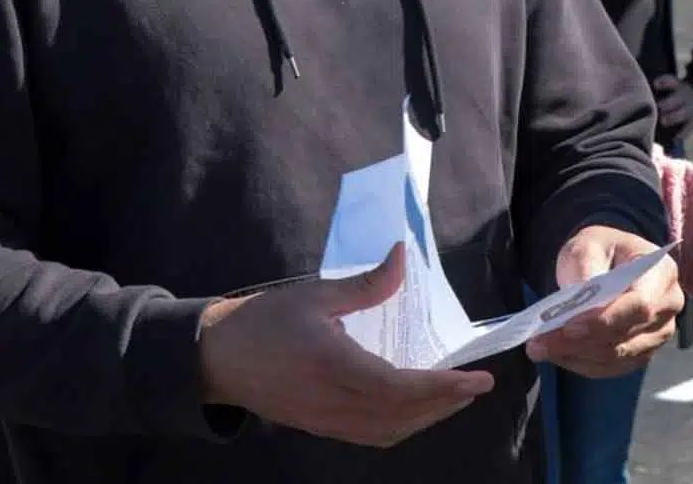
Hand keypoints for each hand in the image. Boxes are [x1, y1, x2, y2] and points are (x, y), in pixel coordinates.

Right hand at [197, 244, 494, 446]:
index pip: (398, 388)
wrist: (214, 359)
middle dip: (445, 404)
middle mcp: (333, 401)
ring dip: (426, 418)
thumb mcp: (314, 293)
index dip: (442, 388)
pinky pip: (370, 435)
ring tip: (453, 397)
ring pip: (388, 431)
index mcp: (333, 365)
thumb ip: (365, 284)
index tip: (477, 379)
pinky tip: (414, 408)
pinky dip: (401, 425)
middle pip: (401, 415)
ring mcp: (325, 419)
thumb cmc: (263, 321)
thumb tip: (403, 257)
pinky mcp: (319, 426)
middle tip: (475, 386)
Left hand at [527, 227, 682, 377]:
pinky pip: (612, 367)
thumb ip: (587, 267)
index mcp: (661, 273)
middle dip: (579, 342)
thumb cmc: (601, 250)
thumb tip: (581, 302)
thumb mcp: (589, 244)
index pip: (640, 305)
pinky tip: (557, 354)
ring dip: (575, 355)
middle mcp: (667, 307)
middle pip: (625, 335)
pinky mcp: (642, 352)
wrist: (609, 264)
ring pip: (616, 356)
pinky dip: (581, 363)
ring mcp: (658, 334)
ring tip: (539, 348)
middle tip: (538, 343)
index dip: (605, 320)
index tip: (568, 326)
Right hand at [652, 75, 692, 143]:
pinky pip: (670, 80)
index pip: (685, 131)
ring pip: (671, 101)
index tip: (669, 141)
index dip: (676, 137)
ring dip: (663, 105)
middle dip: (668, 119)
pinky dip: (662, 82)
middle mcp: (688, 107)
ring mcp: (683, 95)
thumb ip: (681, 134)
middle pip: (677, 115)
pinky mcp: (679, 83)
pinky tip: (656, 84)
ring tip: (653, 108)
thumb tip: (669, 150)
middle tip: (660, 121)